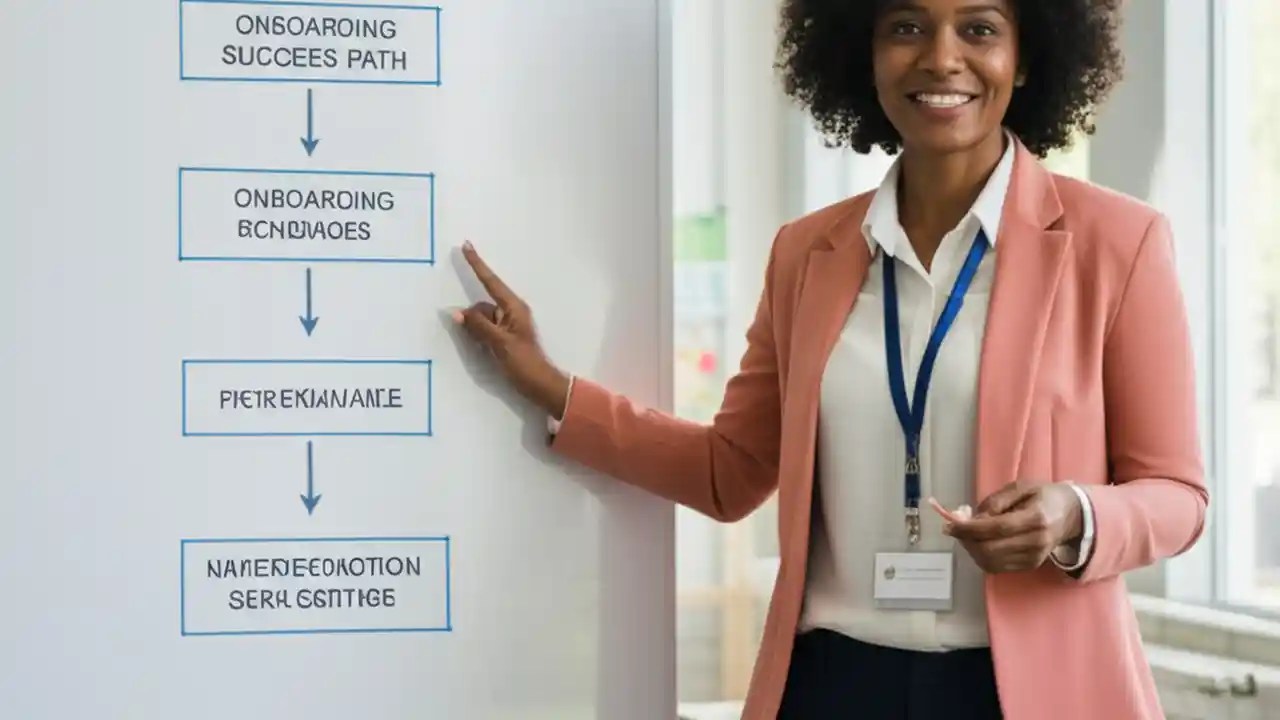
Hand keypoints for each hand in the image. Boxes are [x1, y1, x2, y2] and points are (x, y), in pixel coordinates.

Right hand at [453, 241, 571, 418]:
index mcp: (513, 307)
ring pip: (480, 319)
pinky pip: (483, 330)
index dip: (477, 264)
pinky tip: (485, 351)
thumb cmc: (524, 362)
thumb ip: (478, 327)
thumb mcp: (500, 344)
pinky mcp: (503, 338)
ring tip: (489, 351)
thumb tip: (457, 312)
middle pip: (481, 305)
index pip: (491, 281)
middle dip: (473, 318)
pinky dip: (479, 337)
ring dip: (476, 331)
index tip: (466, 246)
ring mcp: (507, 325)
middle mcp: (510, 312)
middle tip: (485, 340)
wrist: (539, 384)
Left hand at [941, 482, 1082, 573]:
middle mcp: (1037, 542)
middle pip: (991, 550)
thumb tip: (969, 519)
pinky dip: (981, 556)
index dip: (968, 529)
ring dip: (971, 549)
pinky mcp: (1030, 566)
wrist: (1071, 514)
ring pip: (991, 562)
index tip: (949, 524)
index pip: (996, 528)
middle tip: (955, 528)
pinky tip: (979, 542)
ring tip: (967, 534)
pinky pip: (997, 567)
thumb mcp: (1020, 487)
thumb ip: (994, 502)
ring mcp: (1035, 558)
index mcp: (1036, 518)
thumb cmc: (1042, 495)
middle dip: (966, 541)